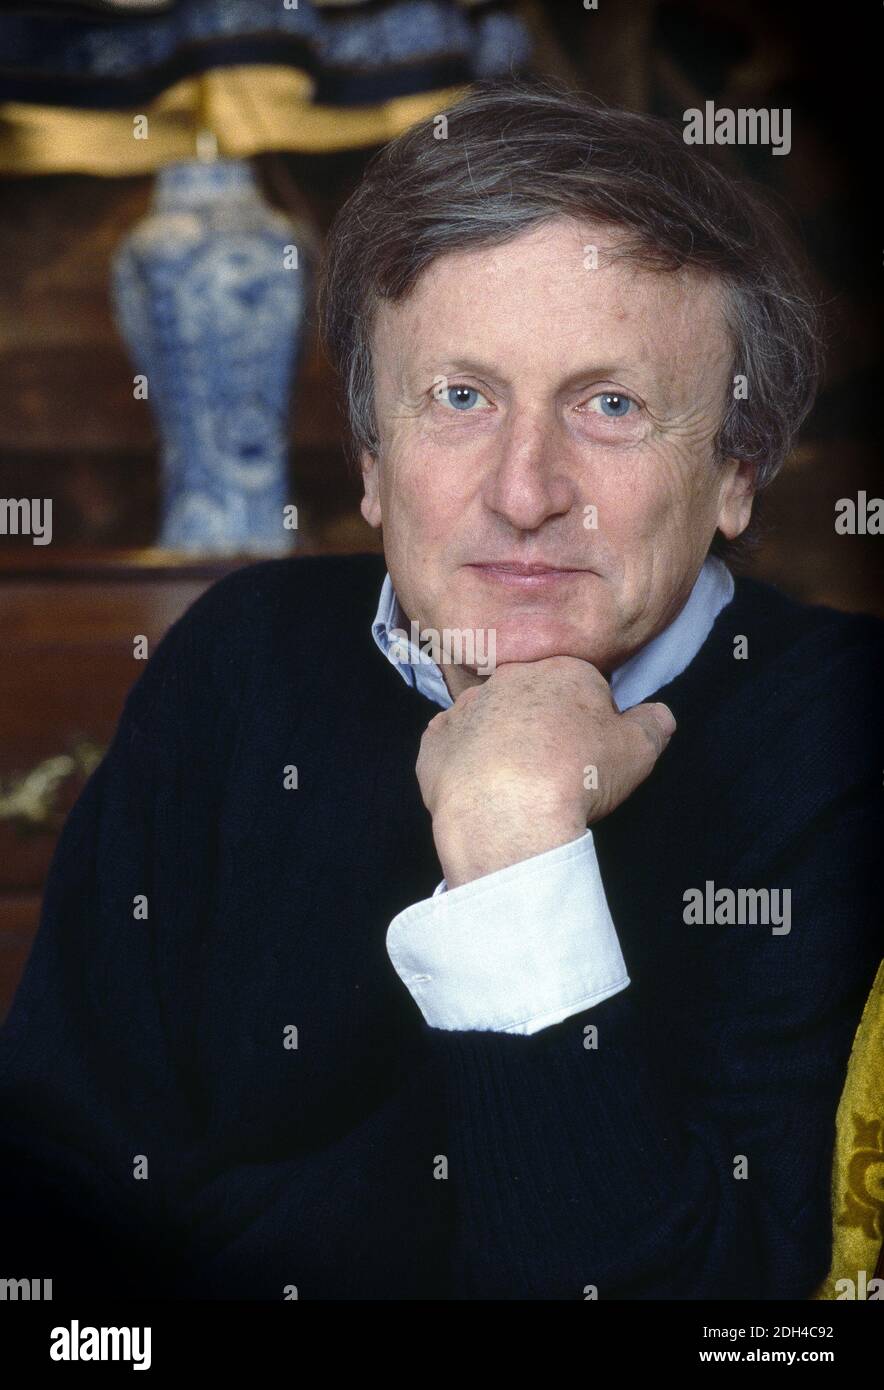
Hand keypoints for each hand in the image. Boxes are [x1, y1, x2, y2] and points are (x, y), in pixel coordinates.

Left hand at [416, 656, 675, 887]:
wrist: (508, 810)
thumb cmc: (579, 774)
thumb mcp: (638, 751)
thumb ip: (653, 725)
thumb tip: (662, 713)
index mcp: (563, 670)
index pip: (582, 686)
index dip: (589, 720)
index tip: (590, 751)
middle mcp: (509, 677)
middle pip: (531, 696)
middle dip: (541, 723)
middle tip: (553, 767)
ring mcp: (466, 707)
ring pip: (489, 718)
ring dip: (500, 740)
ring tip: (514, 783)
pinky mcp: (435, 740)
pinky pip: (452, 745)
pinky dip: (464, 761)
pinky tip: (480, 790)